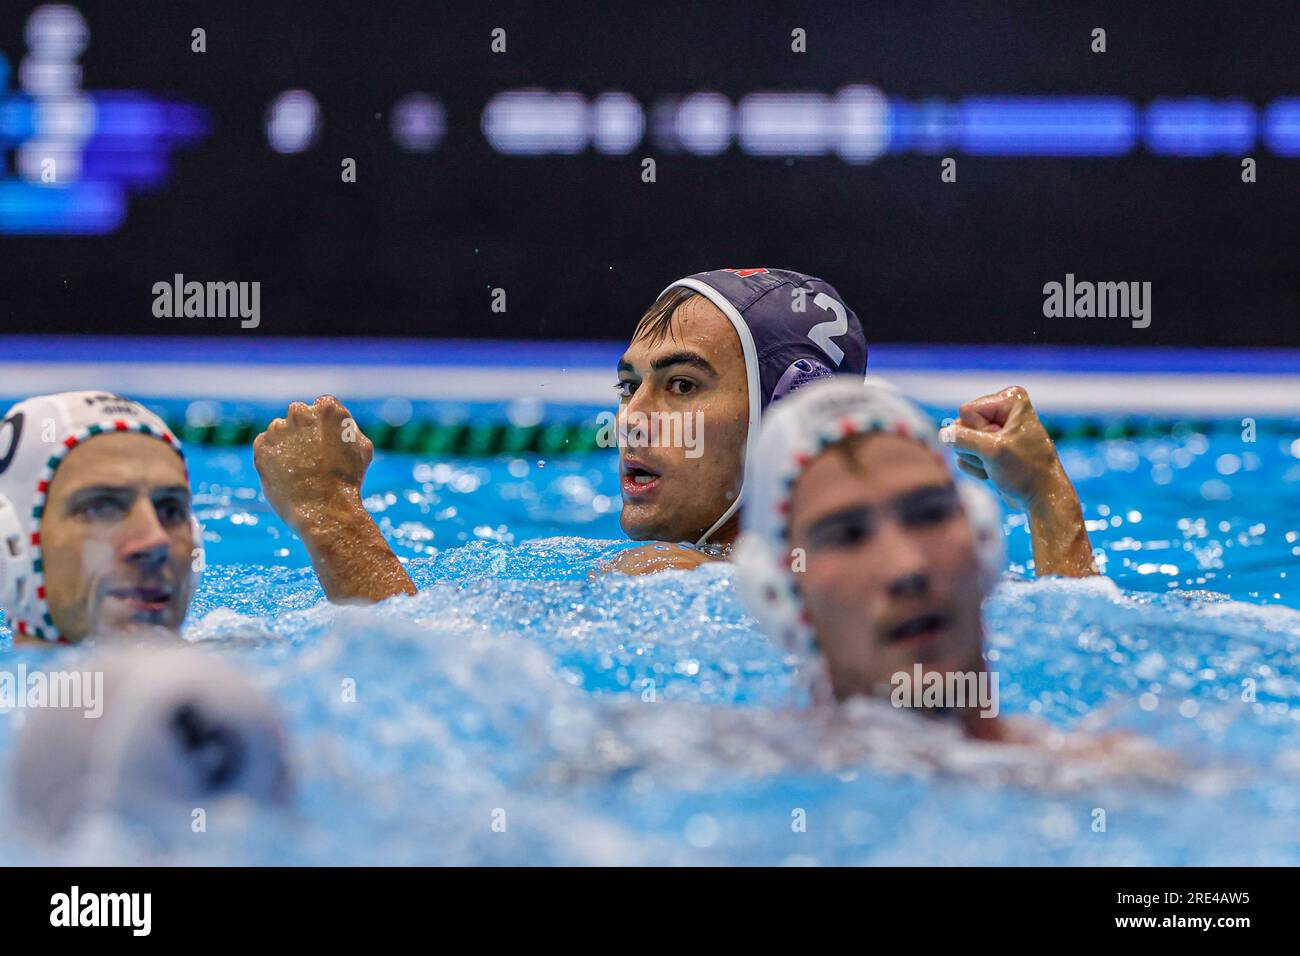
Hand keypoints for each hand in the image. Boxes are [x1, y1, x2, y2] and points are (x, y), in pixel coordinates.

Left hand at [253, 395, 372, 532]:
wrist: (325, 510)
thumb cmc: (348, 482)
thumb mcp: (362, 448)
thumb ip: (348, 428)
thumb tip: (337, 423)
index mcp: (327, 408)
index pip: (321, 406)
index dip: (325, 427)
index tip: (326, 444)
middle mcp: (300, 412)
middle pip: (298, 414)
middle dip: (303, 431)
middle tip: (311, 456)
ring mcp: (278, 429)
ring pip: (279, 431)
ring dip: (286, 444)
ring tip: (299, 470)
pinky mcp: (261, 447)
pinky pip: (265, 446)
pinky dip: (272, 458)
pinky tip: (286, 475)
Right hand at [939, 386, 1065, 511]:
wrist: (1041, 499)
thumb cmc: (1026, 471)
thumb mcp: (992, 451)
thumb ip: (962, 439)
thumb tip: (942, 434)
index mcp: (1011, 400)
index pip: (967, 411)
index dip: (979, 432)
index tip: (1002, 445)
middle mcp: (1004, 410)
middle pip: (962, 425)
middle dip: (975, 447)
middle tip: (998, 458)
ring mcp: (995, 430)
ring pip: (961, 441)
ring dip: (976, 459)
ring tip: (998, 466)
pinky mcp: (990, 447)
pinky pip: (966, 453)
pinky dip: (977, 467)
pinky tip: (994, 473)